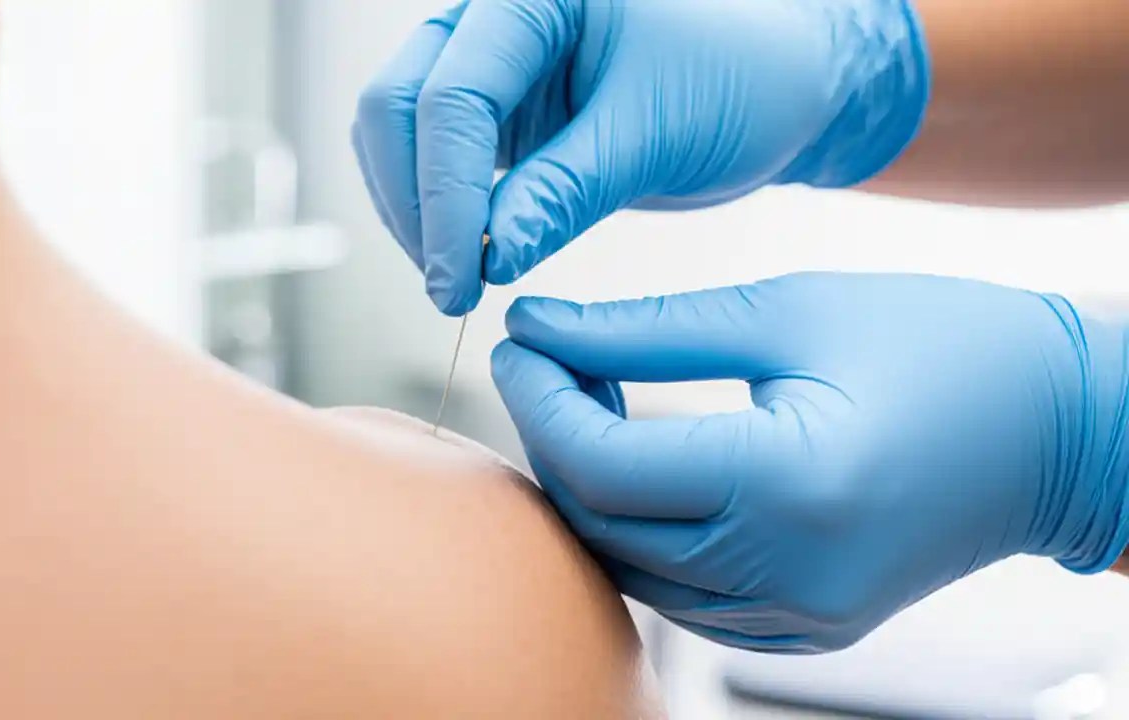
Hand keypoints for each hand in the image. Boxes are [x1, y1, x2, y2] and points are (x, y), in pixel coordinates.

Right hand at [353, 0, 928, 314]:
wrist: (781, 87)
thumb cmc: (744, 81)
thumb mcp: (657, 136)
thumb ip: (564, 192)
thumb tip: (486, 259)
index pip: (454, 96)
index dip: (445, 198)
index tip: (460, 281)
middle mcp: (497, 13)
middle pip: (398, 104)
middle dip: (416, 204)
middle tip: (453, 290)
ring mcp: (488, 58)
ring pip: (397, 131)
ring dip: (414, 211)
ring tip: (461, 280)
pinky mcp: (497, 107)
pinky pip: (432, 156)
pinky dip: (435, 208)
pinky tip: (468, 254)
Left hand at [491, 273, 1128, 652]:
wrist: (1059, 430)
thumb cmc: (943, 345)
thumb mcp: (787, 312)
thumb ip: (647, 330)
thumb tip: (543, 328)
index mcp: (789, 484)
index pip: (603, 464)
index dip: (539, 398)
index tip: (520, 341)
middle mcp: (788, 573)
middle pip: (603, 523)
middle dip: (552, 437)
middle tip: (549, 360)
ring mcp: (797, 615)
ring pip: (631, 567)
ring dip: (590, 487)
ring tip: (594, 401)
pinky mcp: (804, 626)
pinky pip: (681, 594)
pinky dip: (641, 531)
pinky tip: (645, 463)